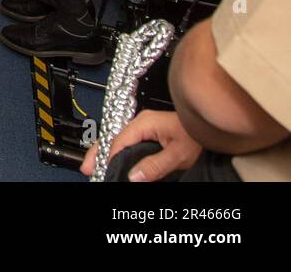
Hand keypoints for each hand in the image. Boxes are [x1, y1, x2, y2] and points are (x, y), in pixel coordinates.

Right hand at [80, 110, 202, 180]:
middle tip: (87, 167)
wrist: (209, 125)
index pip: (119, 141)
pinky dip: (116, 150)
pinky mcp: (147, 132)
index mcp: (144, 123)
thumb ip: (155, 165)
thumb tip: (135, 175)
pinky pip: (126, 140)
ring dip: (105, 152)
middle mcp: (140, 122)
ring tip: (95, 165)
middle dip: (97, 153)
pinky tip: (113, 159)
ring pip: (117, 139)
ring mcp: (142, 126)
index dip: (109, 157)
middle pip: (111, 137)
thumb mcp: (177, 154)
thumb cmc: (197, 135)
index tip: (103, 170)